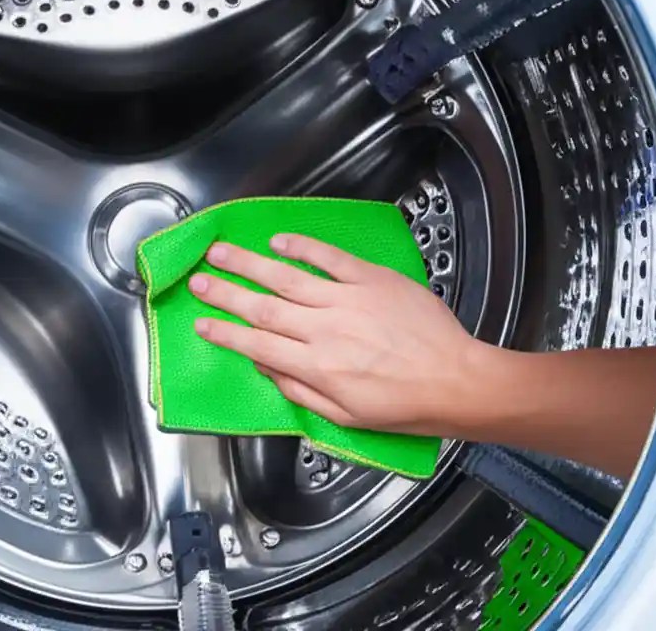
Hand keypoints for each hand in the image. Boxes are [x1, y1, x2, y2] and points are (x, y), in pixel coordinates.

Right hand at [190, 234, 485, 436]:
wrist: (457, 381)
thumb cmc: (405, 406)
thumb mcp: (346, 415)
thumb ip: (300, 390)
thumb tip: (266, 365)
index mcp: (317, 366)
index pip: (258, 344)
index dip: (225, 332)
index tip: (201, 323)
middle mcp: (325, 329)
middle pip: (263, 306)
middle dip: (225, 293)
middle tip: (197, 280)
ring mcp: (349, 300)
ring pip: (287, 277)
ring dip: (250, 263)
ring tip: (221, 251)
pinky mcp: (373, 280)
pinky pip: (331, 258)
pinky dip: (303, 247)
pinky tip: (280, 240)